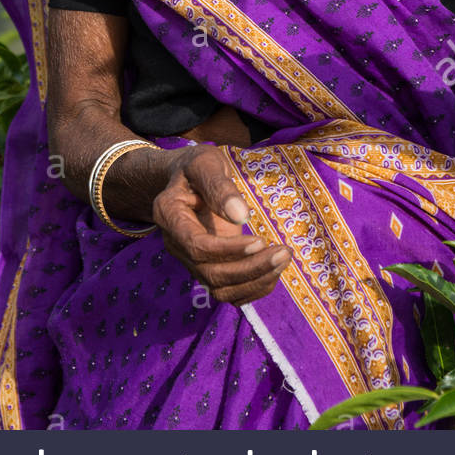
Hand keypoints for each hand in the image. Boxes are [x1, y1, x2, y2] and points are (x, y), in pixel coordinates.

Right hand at [152, 145, 291, 304]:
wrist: (186, 178)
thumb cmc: (197, 166)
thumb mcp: (205, 163)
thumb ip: (219, 186)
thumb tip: (240, 215)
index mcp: (169, 216)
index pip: (197, 246)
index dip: (228, 250)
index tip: (260, 240)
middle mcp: (176, 245)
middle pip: (211, 273)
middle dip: (250, 268)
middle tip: (284, 252)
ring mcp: (190, 260)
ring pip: (220, 288)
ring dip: (255, 281)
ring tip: (283, 258)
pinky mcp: (207, 267)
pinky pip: (228, 291)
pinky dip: (253, 287)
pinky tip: (274, 270)